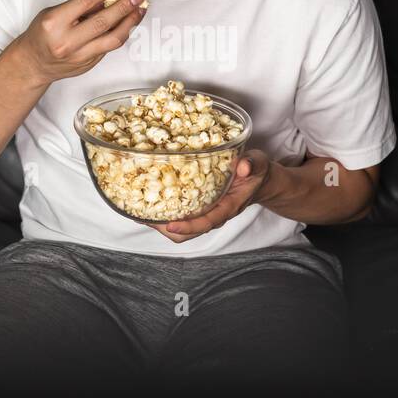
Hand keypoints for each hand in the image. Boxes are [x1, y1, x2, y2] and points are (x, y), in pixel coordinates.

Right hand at [17, 0, 146, 85]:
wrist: (33, 64)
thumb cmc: (42, 34)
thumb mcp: (54, 13)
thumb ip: (81, 6)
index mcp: (55, 22)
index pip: (86, 1)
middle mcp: (67, 41)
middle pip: (103, 21)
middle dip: (124, 6)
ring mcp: (79, 56)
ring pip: (113, 38)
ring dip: (130, 22)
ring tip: (140, 9)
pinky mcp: (89, 64)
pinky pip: (110, 46)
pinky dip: (121, 32)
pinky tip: (129, 22)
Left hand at [149, 149, 274, 243]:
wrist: (257, 179)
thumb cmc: (255, 171)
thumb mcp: (257, 163)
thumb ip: (251, 164)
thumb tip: (242, 167)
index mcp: (228, 207)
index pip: (207, 222)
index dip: (188, 226)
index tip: (170, 224)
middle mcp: (214, 215)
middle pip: (188, 234)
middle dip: (165, 229)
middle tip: (144, 217)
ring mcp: (205, 214)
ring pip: (181, 230)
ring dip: (160, 224)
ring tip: (140, 212)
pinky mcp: (199, 209)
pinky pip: (180, 218)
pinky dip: (164, 215)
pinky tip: (149, 204)